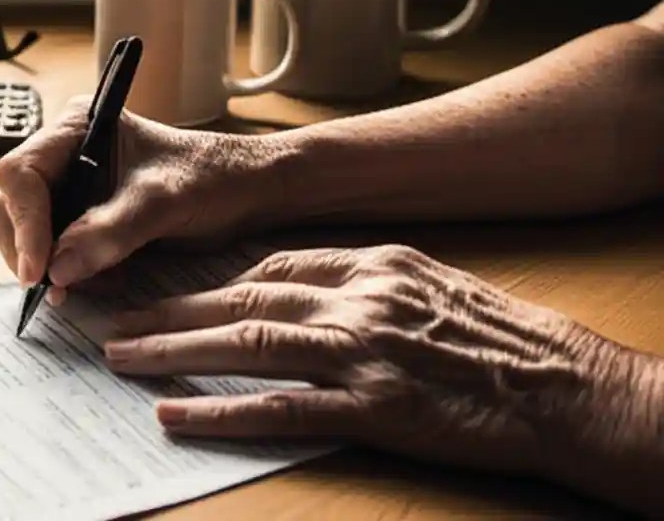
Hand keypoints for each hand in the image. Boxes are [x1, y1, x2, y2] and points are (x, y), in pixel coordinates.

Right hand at [0, 97, 289, 301]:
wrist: (246, 194)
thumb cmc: (212, 179)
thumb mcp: (163, 203)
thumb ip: (108, 231)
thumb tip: (56, 269)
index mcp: (76, 127)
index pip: (21, 174)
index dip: (24, 223)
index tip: (39, 271)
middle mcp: (63, 154)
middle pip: (9, 204)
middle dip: (30, 249)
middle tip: (59, 288)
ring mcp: (69, 187)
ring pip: (23, 232)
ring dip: (50, 266)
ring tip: (96, 280)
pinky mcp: (79, 218)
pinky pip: (50, 250)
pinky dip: (68, 272)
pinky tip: (103, 278)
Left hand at [103, 245, 663, 510]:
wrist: (563, 386)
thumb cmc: (496, 336)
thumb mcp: (425, 283)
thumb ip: (357, 281)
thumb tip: (293, 288)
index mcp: (369, 264)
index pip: (267, 264)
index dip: (206, 277)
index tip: (163, 284)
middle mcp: (357, 301)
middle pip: (241, 297)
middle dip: (171, 308)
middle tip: (117, 317)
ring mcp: (363, 354)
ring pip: (247, 342)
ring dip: (175, 349)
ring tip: (123, 357)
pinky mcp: (374, 410)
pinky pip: (281, 408)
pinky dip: (222, 410)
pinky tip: (177, 414)